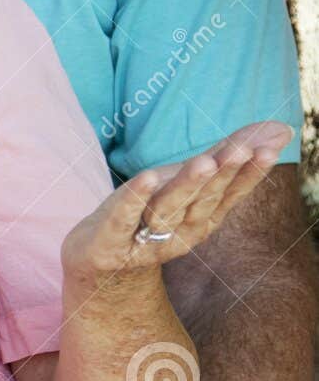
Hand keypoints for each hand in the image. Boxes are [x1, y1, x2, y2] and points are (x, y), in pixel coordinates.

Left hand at [62, 121, 291, 278]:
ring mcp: (146, 239)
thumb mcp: (192, 179)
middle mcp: (180, 230)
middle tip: (243, 149)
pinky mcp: (111, 242)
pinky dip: (135, 199)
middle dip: (223, 173)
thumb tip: (282, 129)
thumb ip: (231, 152)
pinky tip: (145, 178)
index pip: (230, 193)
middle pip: (203, 199)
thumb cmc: (153, 206)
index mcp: (203, 217)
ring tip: (204, 161)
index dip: (249, 173)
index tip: (268, 150)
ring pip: (169, 208)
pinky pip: (124, 218)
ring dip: (187, 185)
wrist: (99, 252)